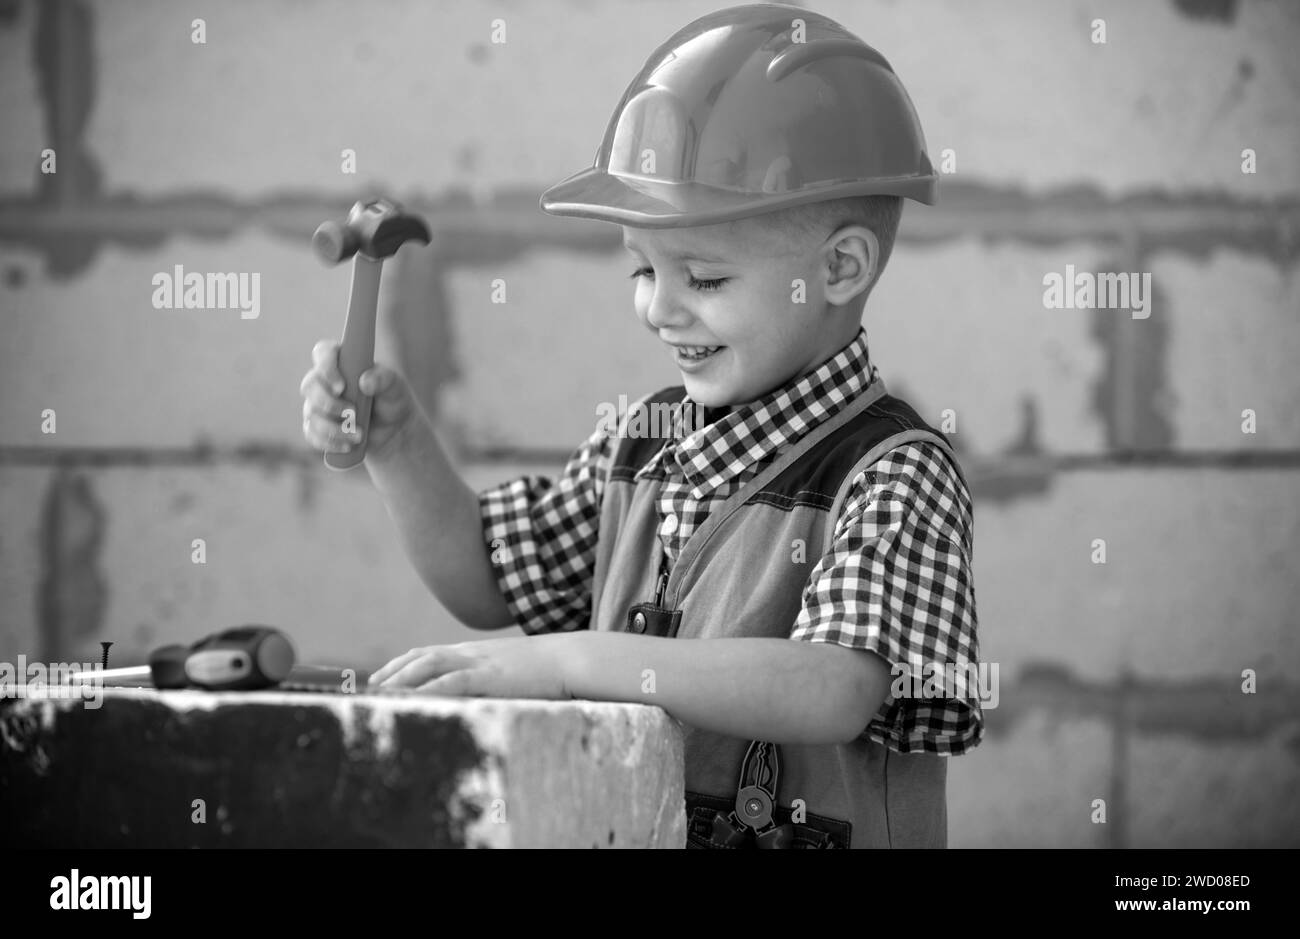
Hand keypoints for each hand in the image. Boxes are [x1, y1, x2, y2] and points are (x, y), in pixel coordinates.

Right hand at [299, 339, 417, 461]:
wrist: (394, 431)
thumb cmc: (393, 401)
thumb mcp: (396, 387)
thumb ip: (384, 379)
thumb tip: (364, 381)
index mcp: (342, 362)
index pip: (323, 353)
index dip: (326, 368)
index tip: (341, 386)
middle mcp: (325, 381)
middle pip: (309, 385)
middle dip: (328, 402)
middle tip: (352, 412)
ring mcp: (318, 404)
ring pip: (311, 413)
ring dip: (334, 427)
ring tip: (360, 435)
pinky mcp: (317, 426)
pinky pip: (312, 434)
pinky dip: (329, 442)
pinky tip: (347, 446)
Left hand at [367, 636, 571, 699]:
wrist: (571, 658)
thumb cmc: (547, 668)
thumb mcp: (511, 669)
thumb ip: (491, 676)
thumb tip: (479, 691)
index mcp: (475, 651)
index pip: (429, 652)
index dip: (402, 664)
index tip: (382, 677)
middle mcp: (471, 653)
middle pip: (421, 656)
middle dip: (393, 671)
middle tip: (370, 687)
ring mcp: (479, 662)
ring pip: (428, 665)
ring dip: (401, 678)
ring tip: (380, 693)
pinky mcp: (489, 676)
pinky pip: (452, 682)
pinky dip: (427, 689)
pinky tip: (411, 698)